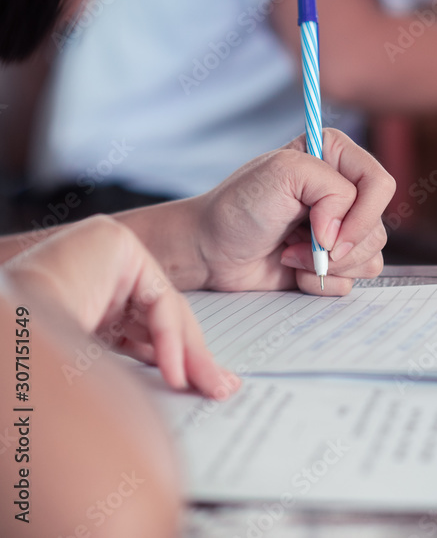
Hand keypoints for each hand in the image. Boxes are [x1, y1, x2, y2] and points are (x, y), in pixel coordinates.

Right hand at [0, 216, 237, 398]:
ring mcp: (104, 253)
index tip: (203, 388)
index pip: (142, 329)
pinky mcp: (114, 242)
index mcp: (84, 300)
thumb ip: (137, 367)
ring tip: (212, 387)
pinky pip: (159, 300)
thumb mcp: (98, 371)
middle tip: (221, 388)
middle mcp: (95, 272)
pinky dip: (171, 339)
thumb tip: (181, 387)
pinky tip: (177, 373)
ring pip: (166, 310)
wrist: (2, 345)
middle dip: (194, 358)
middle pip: (160, 318)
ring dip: (191, 354)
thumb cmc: (32, 368)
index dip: (175, 360)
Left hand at [191, 128, 394, 295]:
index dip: (361, 215)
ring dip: (328, 265)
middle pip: (378, 226)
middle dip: (339, 246)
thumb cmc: (238, 207)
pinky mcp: (334, 260)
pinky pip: (354, 279)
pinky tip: (294, 268)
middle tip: (298, 242)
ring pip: (371, 256)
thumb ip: (330, 189)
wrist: (211, 252)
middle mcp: (344, 191)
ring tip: (291, 254)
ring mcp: (341, 228)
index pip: (381, 185)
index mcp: (336, 157)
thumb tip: (341, 234)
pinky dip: (322, 282)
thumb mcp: (282, 172)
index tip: (325, 232)